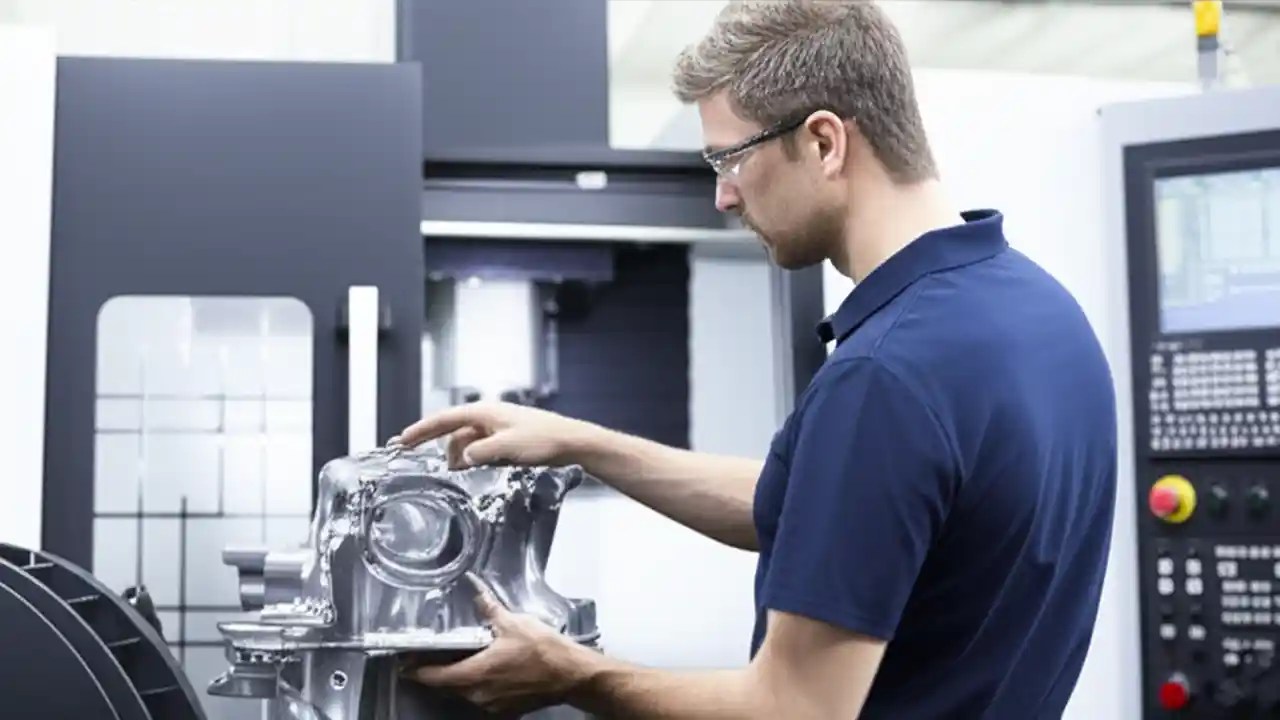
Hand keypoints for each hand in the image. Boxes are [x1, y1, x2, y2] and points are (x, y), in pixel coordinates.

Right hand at [395, 401, 600, 469]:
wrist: (572, 443)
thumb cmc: (544, 440)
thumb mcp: (507, 448)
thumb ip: (479, 453)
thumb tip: (460, 459)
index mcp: (485, 413)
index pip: (444, 419)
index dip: (421, 431)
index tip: (402, 441)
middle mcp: (489, 418)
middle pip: (453, 432)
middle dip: (438, 448)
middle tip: (420, 463)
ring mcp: (498, 429)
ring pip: (468, 444)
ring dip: (459, 458)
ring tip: (454, 475)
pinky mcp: (507, 441)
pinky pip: (482, 450)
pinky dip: (474, 460)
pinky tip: (474, 472)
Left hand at [404, 573, 587, 714]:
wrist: (572, 675)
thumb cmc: (544, 650)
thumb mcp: (513, 623)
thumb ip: (489, 608)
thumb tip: (475, 588)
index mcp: (475, 675)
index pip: (433, 677)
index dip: (416, 670)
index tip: (404, 663)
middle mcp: (478, 696)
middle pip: (447, 686)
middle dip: (437, 672)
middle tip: (431, 656)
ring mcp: (492, 706)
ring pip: (464, 693)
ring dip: (459, 678)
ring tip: (460, 659)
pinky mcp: (506, 710)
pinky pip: (482, 697)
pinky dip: (478, 684)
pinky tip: (486, 669)